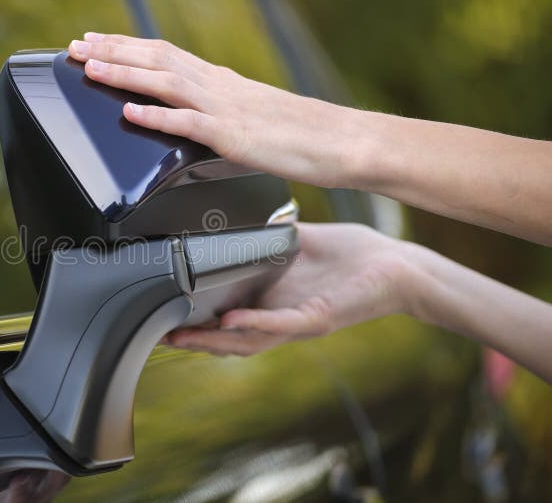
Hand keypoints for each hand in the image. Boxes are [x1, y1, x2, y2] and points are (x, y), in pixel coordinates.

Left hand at [68, 33, 353, 187]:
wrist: (341, 142)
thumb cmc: (301, 134)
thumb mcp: (251, 114)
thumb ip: (220, 111)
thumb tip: (192, 115)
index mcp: (221, 81)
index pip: (165, 53)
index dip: (126, 47)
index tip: (95, 43)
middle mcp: (219, 86)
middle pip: (157, 59)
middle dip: (111, 51)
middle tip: (75, 48)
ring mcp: (225, 108)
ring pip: (165, 82)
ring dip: (123, 73)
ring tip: (90, 68)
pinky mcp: (234, 136)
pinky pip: (188, 123)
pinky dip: (156, 115)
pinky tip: (130, 111)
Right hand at [162, 223, 415, 355]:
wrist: (398, 264)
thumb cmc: (354, 256)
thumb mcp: (300, 242)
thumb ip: (269, 235)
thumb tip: (240, 215)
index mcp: (274, 299)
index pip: (227, 317)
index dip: (197, 321)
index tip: (164, 315)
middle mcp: (282, 317)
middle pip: (229, 339)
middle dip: (194, 340)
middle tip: (160, 335)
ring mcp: (299, 321)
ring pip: (248, 341)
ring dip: (213, 341)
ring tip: (182, 337)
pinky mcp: (319, 318)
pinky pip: (282, 325)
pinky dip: (255, 325)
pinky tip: (231, 320)